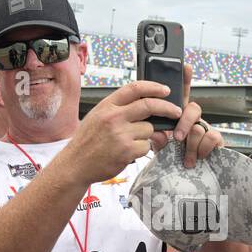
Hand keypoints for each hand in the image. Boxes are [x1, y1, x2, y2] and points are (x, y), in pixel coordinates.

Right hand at [60, 80, 180, 184]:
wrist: (75, 164)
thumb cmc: (88, 141)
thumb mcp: (98, 116)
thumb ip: (120, 109)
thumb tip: (147, 106)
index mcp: (107, 105)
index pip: (135, 88)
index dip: (154, 87)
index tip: (166, 90)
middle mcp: (114, 117)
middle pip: (149, 105)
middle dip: (167, 108)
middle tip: (176, 111)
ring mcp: (120, 134)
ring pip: (149, 129)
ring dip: (147, 136)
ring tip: (130, 142)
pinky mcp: (127, 150)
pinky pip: (146, 146)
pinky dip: (142, 150)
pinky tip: (128, 152)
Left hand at [148, 63, 223, 167]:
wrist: (185, 176)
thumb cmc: (171, 157)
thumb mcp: (159, 145)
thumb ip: (157, 137)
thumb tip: (160, 135)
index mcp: (177, 115)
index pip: (181, 93)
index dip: (184, 79)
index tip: (185, 66)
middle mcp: (193, 119)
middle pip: (193, 108)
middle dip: (184, 123)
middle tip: (178, 137)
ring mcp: (205, 128)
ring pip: (199, 127)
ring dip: (191, 146)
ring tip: (186, 158)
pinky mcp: (216, 140)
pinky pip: (212, 138)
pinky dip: (202, 150)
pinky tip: (198, 158)